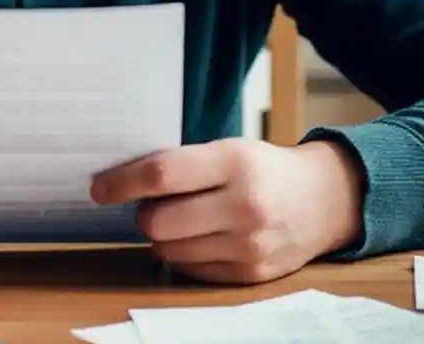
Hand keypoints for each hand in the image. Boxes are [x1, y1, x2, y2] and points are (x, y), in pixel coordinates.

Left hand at [89, 138, 363, 283]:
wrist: (324, 200)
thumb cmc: (264, 169)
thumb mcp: (229, 150)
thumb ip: (182, 164)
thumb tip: (120, 183)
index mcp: (234, 162)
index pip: (160, 175)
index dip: (120, 182)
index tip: (99, 188)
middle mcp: (244, 205)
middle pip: (157, 221)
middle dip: (144, 214)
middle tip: (153, 206)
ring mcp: (248, 244)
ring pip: (169, 251)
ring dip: (163, 237)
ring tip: (183, 221)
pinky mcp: (250, 274)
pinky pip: (191, 270)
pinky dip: (185, 255)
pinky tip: (201, 238)